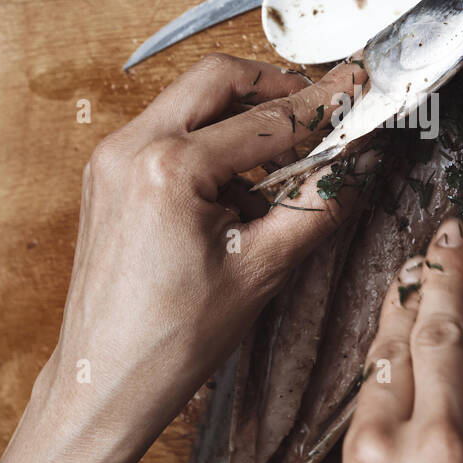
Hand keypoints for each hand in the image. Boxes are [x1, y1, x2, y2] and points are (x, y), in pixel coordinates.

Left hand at [27, 53, 369, 462]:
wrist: (104, 383)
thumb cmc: (172, 340)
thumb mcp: (262, 270)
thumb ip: (316, 204)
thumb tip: (357, 162)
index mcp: (168, 168)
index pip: (267, 120)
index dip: (323, 105)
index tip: (358, 88)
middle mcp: (129, 148)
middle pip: (217, 78)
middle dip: (275, 87)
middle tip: (321, 108)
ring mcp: (110, 158)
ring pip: (190, 100)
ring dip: (242, 114)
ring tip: (286, 159)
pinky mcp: (107, 175)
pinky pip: (168, 132)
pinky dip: (211, 142)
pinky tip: (242, 188)